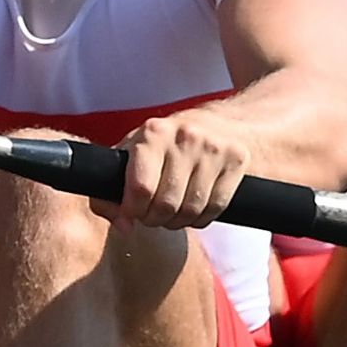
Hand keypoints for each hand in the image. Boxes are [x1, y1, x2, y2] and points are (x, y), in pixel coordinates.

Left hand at [112, 107, 249, 231]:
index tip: (133, 213)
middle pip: (166, 205)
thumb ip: (110, 191)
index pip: (141, 189)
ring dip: (179, 221)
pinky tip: (195, 207)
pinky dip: (202, 218)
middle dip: (155, 219)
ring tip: (173, 211)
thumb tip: (124, 225)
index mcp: (153, 132)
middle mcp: (185, 135)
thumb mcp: (131, 155)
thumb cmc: (165, 145)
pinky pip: (216, 208)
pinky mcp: (236, 159)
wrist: (219, 122)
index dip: (133, 211)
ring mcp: (214, 147)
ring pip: (191, 210)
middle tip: (154, 214)